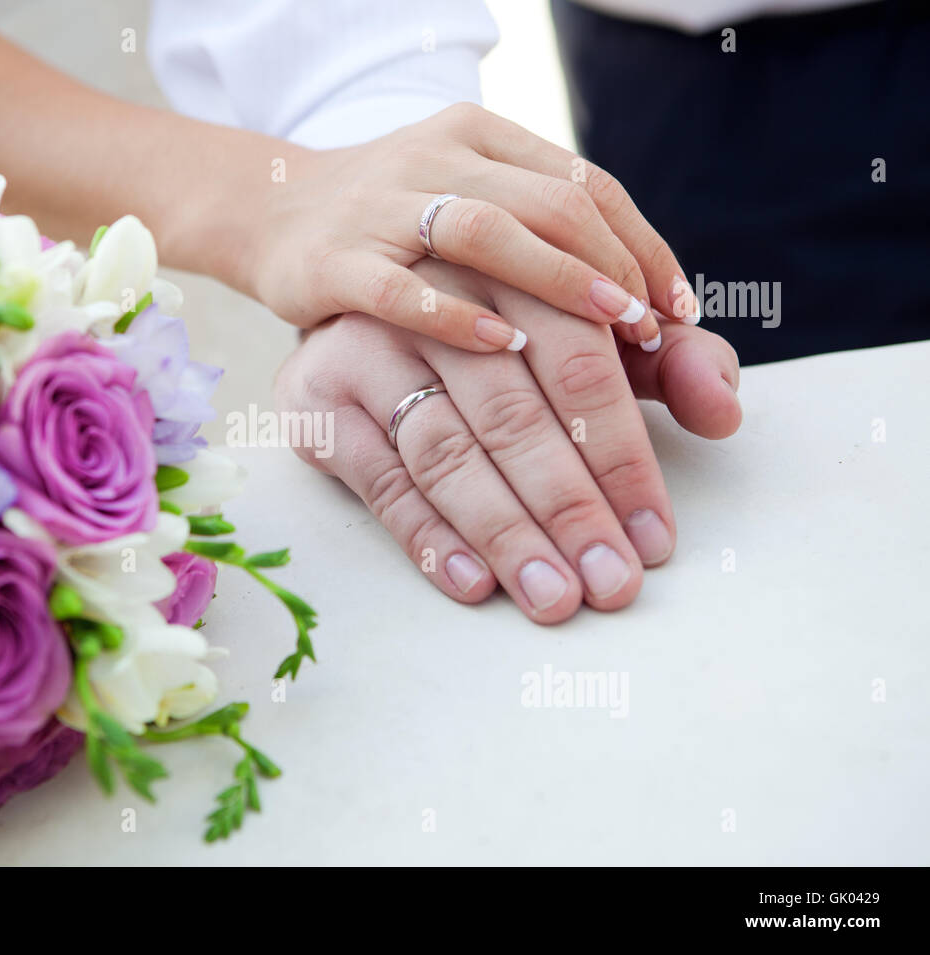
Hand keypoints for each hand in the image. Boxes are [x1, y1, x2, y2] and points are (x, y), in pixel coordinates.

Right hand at [248, 104, 698, 355]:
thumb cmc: (388, 223)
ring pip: (485, 231)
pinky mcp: (332, 261)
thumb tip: (641, 303)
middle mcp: (434, 158)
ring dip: (558, 279)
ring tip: (610, 327)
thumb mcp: (463, 201)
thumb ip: (539, 235)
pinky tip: (504, 345)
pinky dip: (458, 317)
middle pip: (548, 201)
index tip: (675, 305)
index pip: (582, 183)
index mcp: (479, 137)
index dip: (640, 242)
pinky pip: (401, 290)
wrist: (268, 211)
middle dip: (614, 264)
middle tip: (652, 326)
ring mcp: (380, 208)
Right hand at [274, 260, 739, 620]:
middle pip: (512, 412)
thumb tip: (724, 414)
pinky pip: (376, 475)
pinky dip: (424, 534)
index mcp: (517, 270)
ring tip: (553, 597)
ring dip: (504, 531)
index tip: (656, 537)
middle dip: (569, 507)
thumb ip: (665, 363)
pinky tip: (473, 582)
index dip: (622, 456)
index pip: (580, 364)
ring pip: (445, 449)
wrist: (357, 307)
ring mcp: (367, 346)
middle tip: (611, 583)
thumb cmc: (494, 333)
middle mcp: (439, 297)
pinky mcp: (317, 398)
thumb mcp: (586, 330)